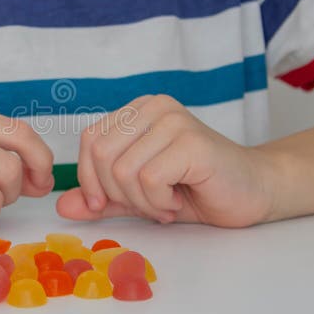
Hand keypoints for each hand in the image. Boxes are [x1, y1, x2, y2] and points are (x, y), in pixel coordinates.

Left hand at [57, 95, 275, 227]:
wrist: (253, 192)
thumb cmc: (195, 190)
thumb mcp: (137, 196)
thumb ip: (101, 198)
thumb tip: (60, 205)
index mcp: (137, 111)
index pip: (89, 140)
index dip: (88, 179)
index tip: (104, 205)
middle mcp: (154, 107)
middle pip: (100, 154)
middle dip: (114, 194)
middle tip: (144, 206)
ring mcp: (174, 120)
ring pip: (122, 170)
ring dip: (140, 202)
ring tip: (164, 204)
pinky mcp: (191, 142)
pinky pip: (148, 179)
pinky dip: (157, 203)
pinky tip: (177, 202)